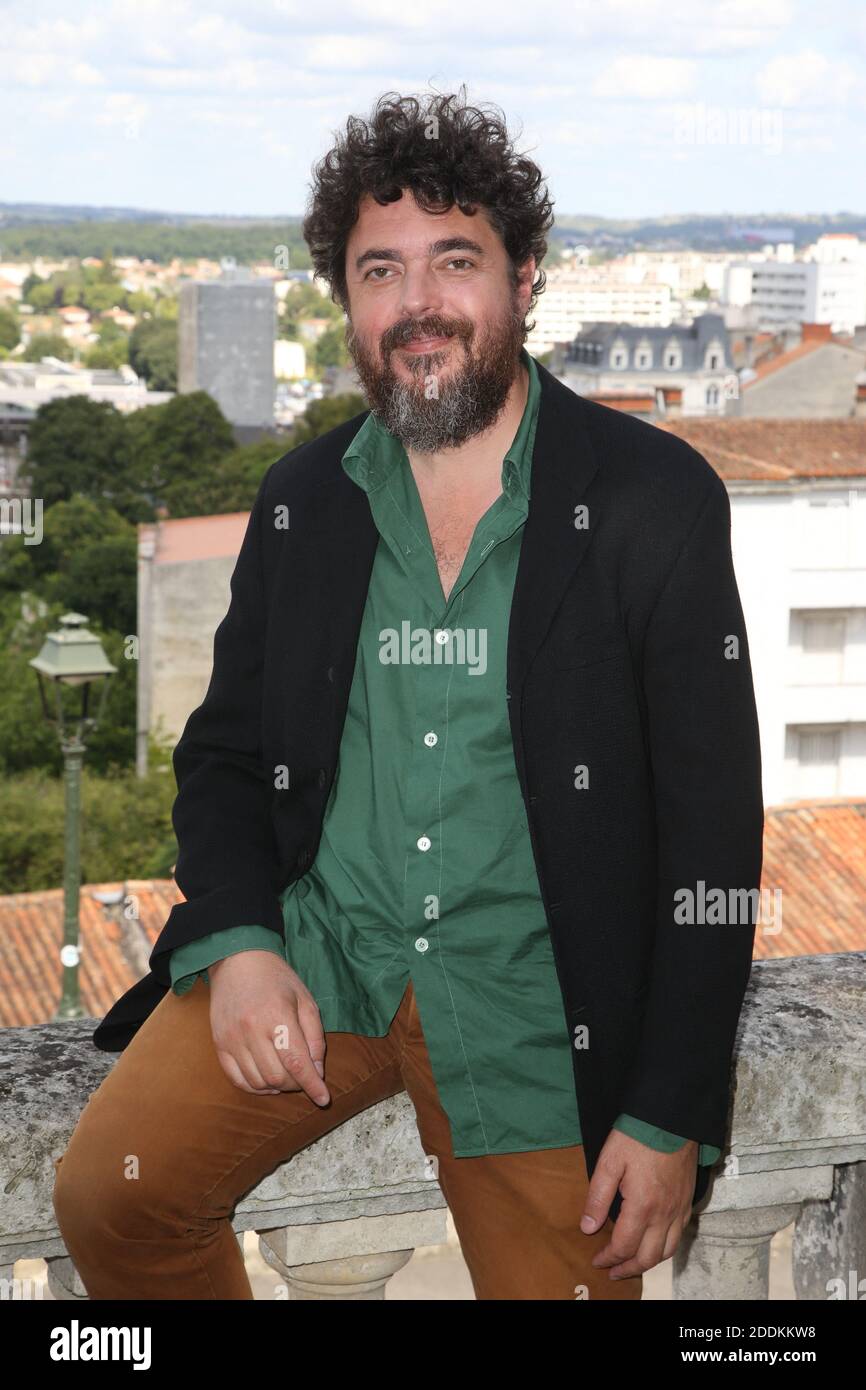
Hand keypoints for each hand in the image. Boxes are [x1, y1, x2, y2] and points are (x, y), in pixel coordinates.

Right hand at [208, 951, 329, 1105]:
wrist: (237, 961)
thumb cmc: (277, 979)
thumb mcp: (305, 1000)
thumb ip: (315, 1036)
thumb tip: (317, 1071)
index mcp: (277, 1016)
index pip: (297, 1062)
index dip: (312, 1085)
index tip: (323, 1099)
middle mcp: (251, 1030)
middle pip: (277, 1077)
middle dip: (297, 1084)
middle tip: (304, 1075)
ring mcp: (231, 1039)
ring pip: (258, 1082)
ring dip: (277, 1087)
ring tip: (287, 1076)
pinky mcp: (219, 1044)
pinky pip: (237, 1079)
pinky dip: (255, 1087)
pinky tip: (267, 1081)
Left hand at [579, 1128, 697, 1279]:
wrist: (672, 1119)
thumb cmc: (637, 1137)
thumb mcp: (609, 1162)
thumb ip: (598, 1197)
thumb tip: (588, 1227)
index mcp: (643, 1207)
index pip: (624, 1246)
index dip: (608, 1258)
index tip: (596, 1260)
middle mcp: (664, 1214)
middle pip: (648, 1257)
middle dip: (628, 1269)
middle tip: (612, 1271)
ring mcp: (679, 1209)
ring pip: (667, 1251)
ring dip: (648, 1262)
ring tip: (632, 1264)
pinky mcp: (688, 1201)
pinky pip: (679, 1235)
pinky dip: (665, 1248)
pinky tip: (654, 1243)